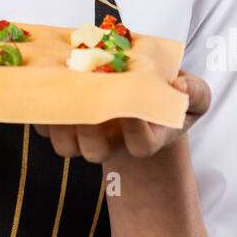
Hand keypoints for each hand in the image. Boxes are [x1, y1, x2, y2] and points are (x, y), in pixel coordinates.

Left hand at [32, 70, 210, 164]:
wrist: (140, 90)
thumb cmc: (170, 94)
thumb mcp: (195, 94)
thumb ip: (196, 93)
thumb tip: (180, 85)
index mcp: (148, 138)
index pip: (141, 146)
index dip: (134, 132)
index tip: (129, 108)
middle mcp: (115, 142)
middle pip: (95, 151)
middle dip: (86, 130)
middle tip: (84, 98)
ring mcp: (86, 136)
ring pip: (66, 145)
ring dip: (57, 123)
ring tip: (58, 91)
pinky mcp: (64, 123)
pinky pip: (46, 127)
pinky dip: (40, 111)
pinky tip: (43, 86)